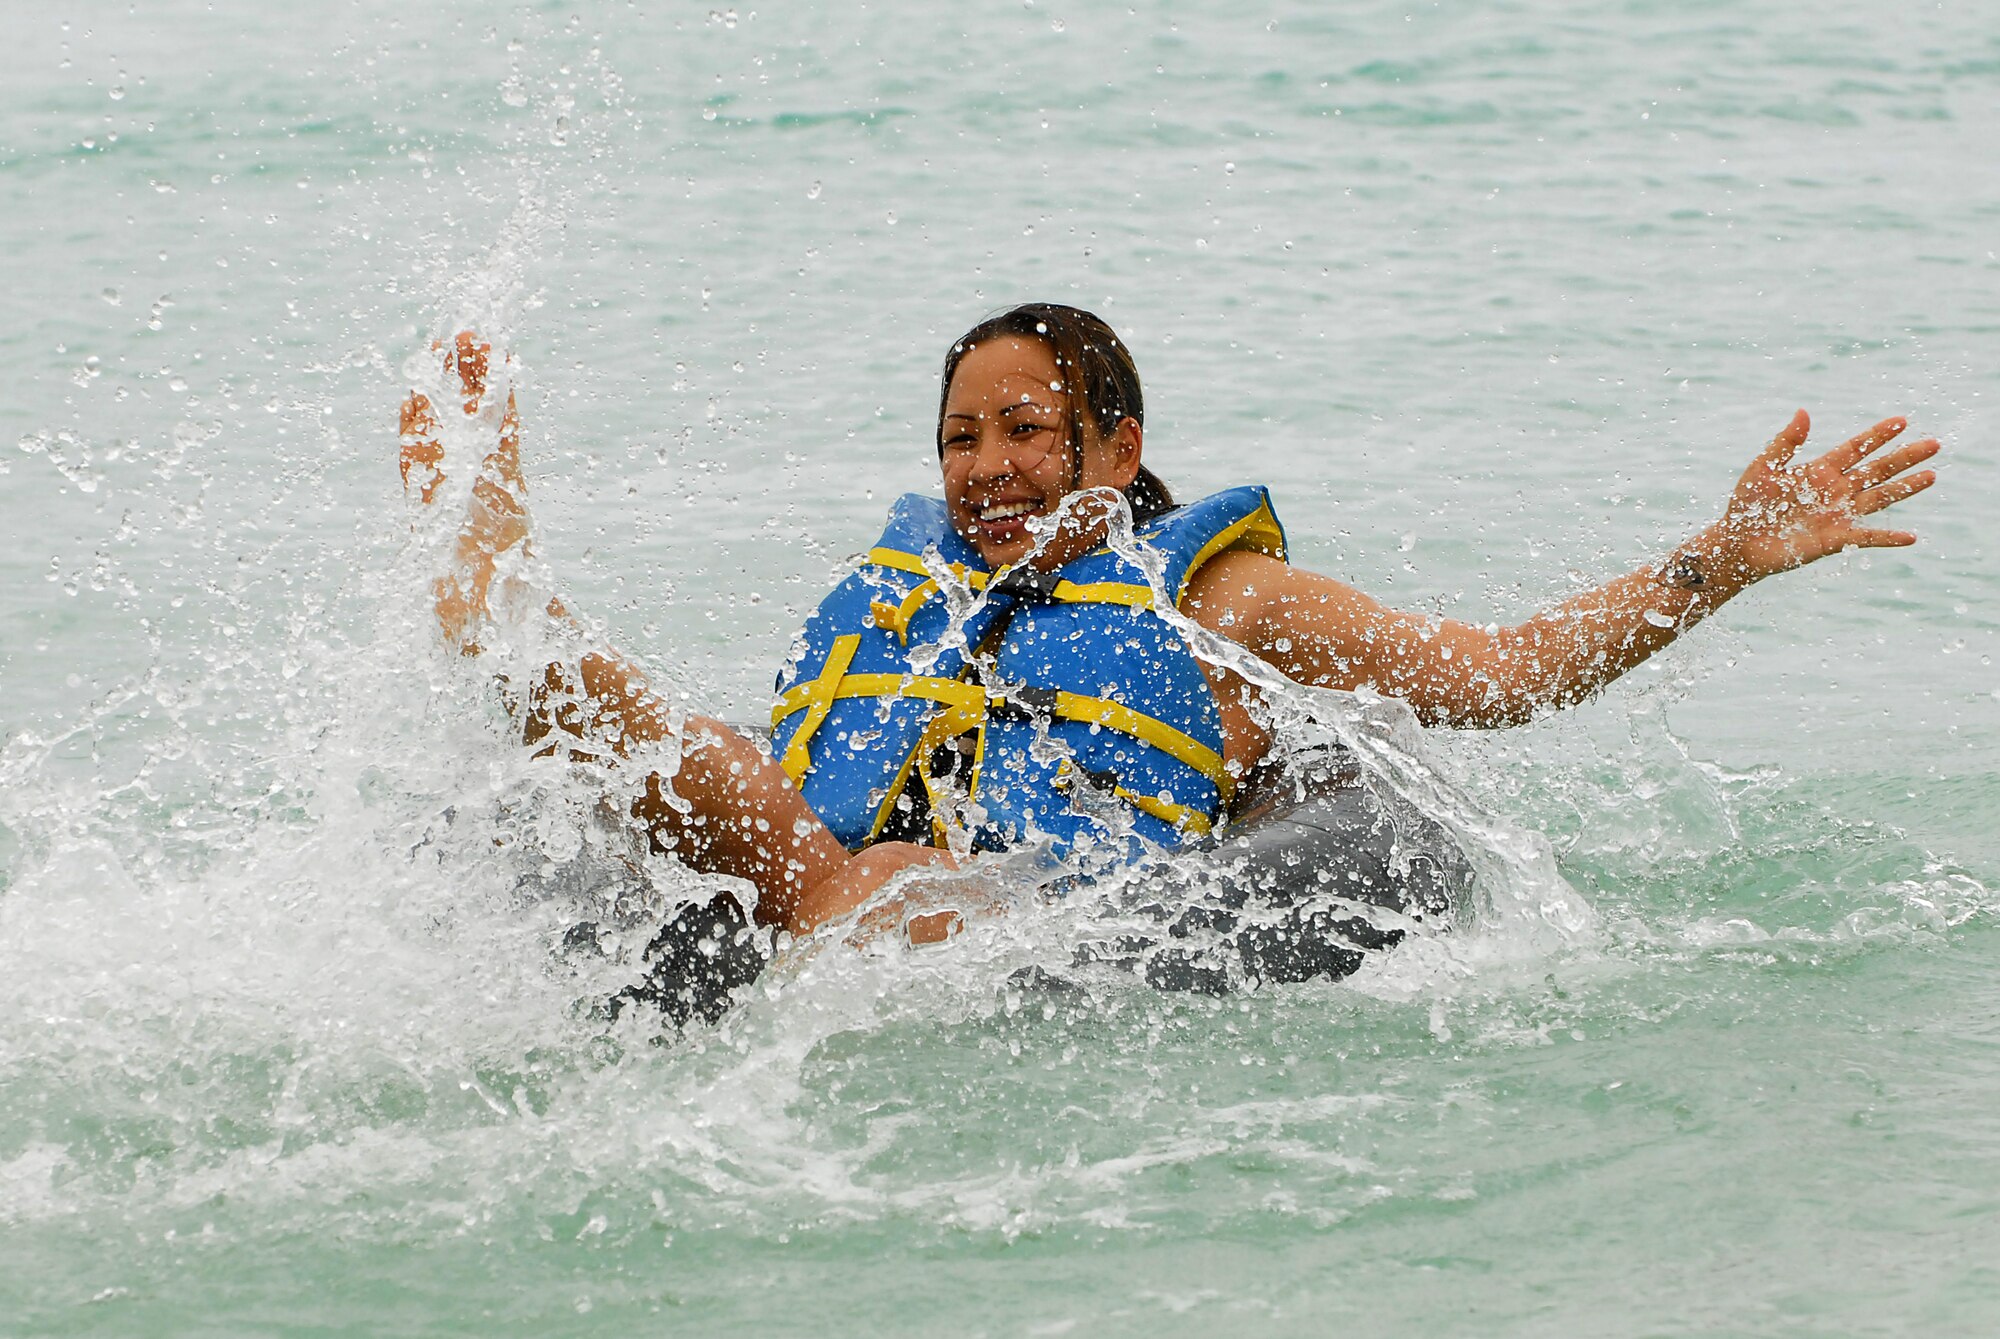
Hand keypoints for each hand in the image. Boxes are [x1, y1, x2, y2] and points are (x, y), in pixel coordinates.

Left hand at [402, 331, 532, 650]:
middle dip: (446, 383)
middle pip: (449, 424)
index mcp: (435, 515)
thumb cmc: (472, 626)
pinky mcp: (514, 483)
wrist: (504, 630)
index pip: (418, 459)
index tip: (414, 389)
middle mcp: (459, 490)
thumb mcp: (452, 622)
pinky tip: (507, 364)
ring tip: (475, 337)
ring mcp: (488, 483)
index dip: (418, 423)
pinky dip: (507, 398)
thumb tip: (439, 632)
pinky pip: (510, 431)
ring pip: (478, 420)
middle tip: (444, 340)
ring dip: (476, 379)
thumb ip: (446, 616)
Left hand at [1712, 410, 1938, 582]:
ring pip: (1879, 498)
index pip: (1856, 449)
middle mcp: (1835, 491)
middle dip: (1904, 457)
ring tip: (1932, 475)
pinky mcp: (1835, 539)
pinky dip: (1887, 538)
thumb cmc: (1747, 505)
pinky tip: (1910, 537)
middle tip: (1934, 443)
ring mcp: (1838, 515)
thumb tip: (1803, 412)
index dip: (1877, 436)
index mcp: (1820, 471)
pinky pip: (1866, 537)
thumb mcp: (1763, 468)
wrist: (1738, 543)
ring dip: (1906, 488)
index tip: (1901, 421)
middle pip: (1877, 470)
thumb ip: (1785, 443)